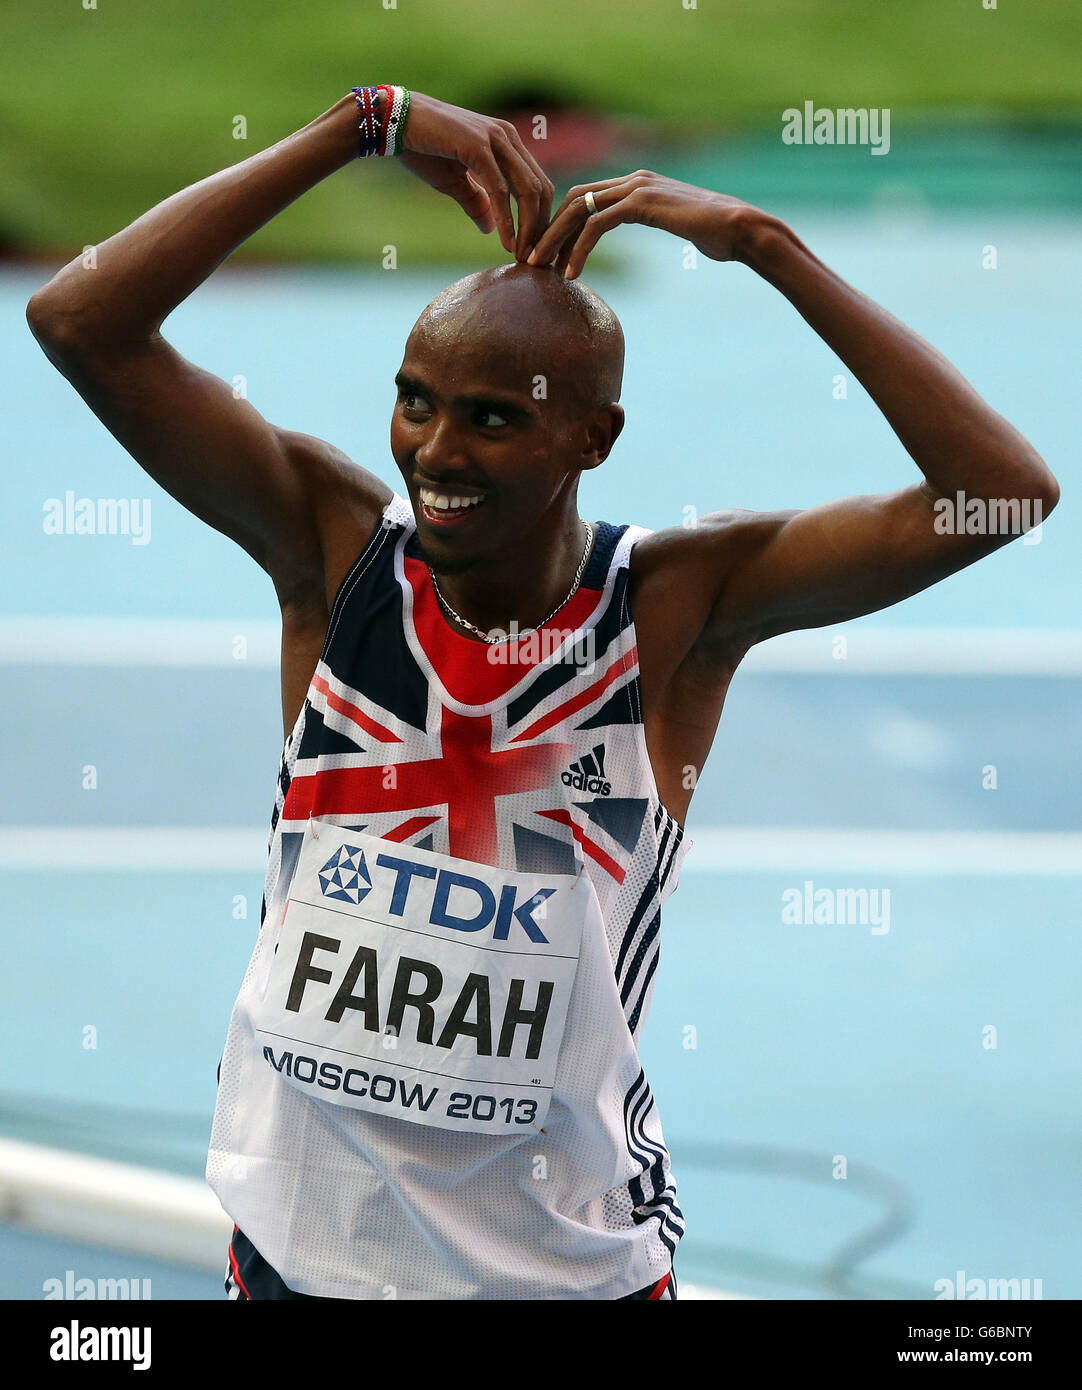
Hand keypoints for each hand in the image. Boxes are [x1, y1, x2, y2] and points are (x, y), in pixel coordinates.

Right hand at [396, 93, 554, 259]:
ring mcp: (495, 139)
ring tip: (522, 255)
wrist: (394, 122)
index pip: (538, 184)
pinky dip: (507, 220)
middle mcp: (507, 137)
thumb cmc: (423, 148)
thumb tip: (490, 228)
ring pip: (527, 190)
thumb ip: (476, 201)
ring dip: (528, 229)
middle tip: (534, 259)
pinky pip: (500, 190)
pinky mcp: (478, 146)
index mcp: (507, 143)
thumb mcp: (454, 181)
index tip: (532, 249)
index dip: (540, 219)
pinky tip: (506, 242)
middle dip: (541, 228)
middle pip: (540, 189)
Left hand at [527, 171, 765, 278]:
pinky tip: (571, 273)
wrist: (742, 229)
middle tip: (530, 259)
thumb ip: (657, 223)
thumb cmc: (718, 235)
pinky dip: (579, 249)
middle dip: (547, 229)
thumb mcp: (678, 227)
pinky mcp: (642, 204)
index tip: (546, 252)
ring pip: (578, 209)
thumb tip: (657, 231)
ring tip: (539, 268)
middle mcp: (633, 179)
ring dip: (553, 239)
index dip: (560, 224)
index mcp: (637, 183)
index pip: (585, 197)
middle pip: (573, 199)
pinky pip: (597, 225)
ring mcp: (637, 188)